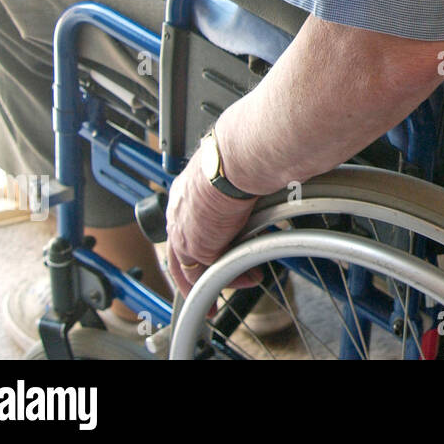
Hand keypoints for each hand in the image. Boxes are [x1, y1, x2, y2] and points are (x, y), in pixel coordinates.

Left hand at [165, 155, 259, 295]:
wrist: (236, 160)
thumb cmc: (242, 155)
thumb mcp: (235, 172)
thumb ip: (241, 183)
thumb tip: (265, 178)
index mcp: (186, 191)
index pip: (184, 224)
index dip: (199, 241)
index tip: (213, 251)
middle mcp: (178, 212)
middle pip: (179, 253)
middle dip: (195, 275)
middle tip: (211, 288)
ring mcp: (183, 231)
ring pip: (189, 269)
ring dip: (216, 281)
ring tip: (242, 282)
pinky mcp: (195, 247)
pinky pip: (207, 274)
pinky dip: (231, 280)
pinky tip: (249, 278)